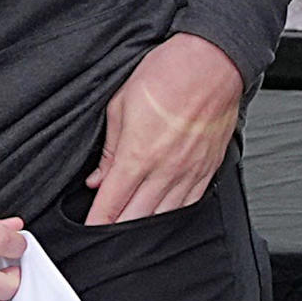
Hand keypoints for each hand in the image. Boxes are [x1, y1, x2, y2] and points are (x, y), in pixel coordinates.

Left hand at [87, 33, 246, 224]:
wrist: (212, 63)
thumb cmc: (168, 74)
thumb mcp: (120, 105)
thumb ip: (109, 149)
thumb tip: (98, 178)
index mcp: (138, 154)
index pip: (111, 203)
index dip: (97, 221)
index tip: (89, 230)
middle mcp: (165, 169)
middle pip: (136, 217)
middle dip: (117, 229)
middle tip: (104, 238)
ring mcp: (190, 171)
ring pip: (165, 215)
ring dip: (145, 225)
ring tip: (131, 232)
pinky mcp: (209, 167)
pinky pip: (191, 203)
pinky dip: (174, 214)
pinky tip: (164, 216)